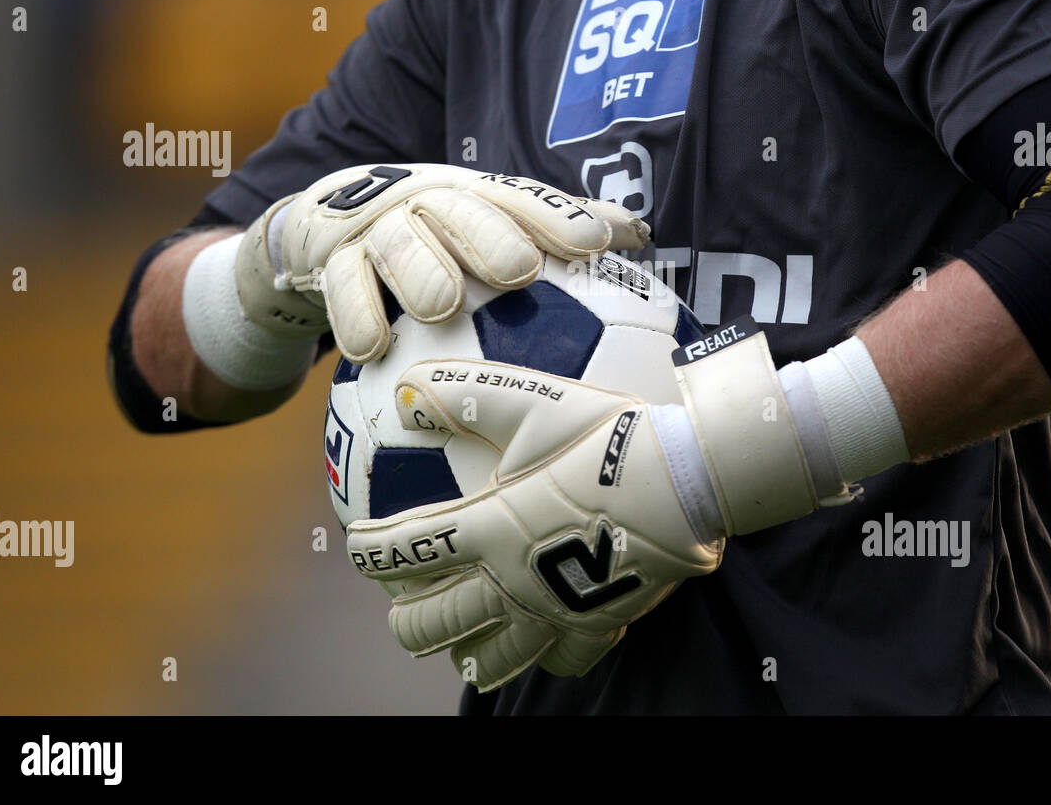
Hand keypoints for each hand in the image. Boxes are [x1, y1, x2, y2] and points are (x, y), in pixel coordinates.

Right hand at [234, 163, 648, 360]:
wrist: (325, 221)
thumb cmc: (435, 232)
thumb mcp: (488, 220)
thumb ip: (556, 227)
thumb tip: (644, 235)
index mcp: (475, 194)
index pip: (523, 199)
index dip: (560, 218)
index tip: (598, 243)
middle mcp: (428, 200)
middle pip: (460, 211)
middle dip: (490, 236)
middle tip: (519, 271)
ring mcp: (377, 226)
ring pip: (398, 244)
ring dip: (420, 273)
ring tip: (443, 306)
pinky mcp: (330, 257)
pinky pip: (342, 287)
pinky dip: (355, 314)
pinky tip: (371, 349)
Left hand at [344, 321, 852, 690]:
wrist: (691, 478)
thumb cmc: (613, 436)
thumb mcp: (537, 402)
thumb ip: (467, 395)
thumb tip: (407, 390)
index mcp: (491, 531)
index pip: (409, 552)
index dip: (372, 555)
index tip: (359, 549)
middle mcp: (513, 584)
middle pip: (434, 625)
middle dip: (406, 619)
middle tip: (402, 604)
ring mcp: (557, 613)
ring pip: (492, 658)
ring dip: (464, 649)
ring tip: (457, 642)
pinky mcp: (600, 625)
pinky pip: (562, 660)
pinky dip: (543, 656)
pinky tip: (541, 639)